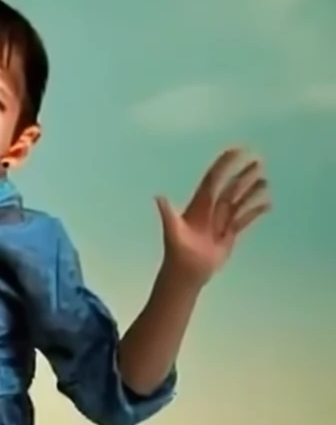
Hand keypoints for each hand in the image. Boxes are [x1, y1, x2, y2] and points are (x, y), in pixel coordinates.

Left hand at [155, 147, 270, 285]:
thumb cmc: (177, 253)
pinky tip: (267, 204)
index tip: (236, 151)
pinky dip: (256, 211)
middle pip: (230, 187)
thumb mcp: (172, 232)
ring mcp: (220, 221)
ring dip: (252, 191)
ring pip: (239, 201)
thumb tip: (158, 197)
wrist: (186, 273)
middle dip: (243, 174)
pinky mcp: (229, 234)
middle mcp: (211, 210)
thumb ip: (168, 214)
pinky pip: (245, 219)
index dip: (224, 165)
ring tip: (265, 180)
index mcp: (198, 205)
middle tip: (258, 161)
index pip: (213, 179)